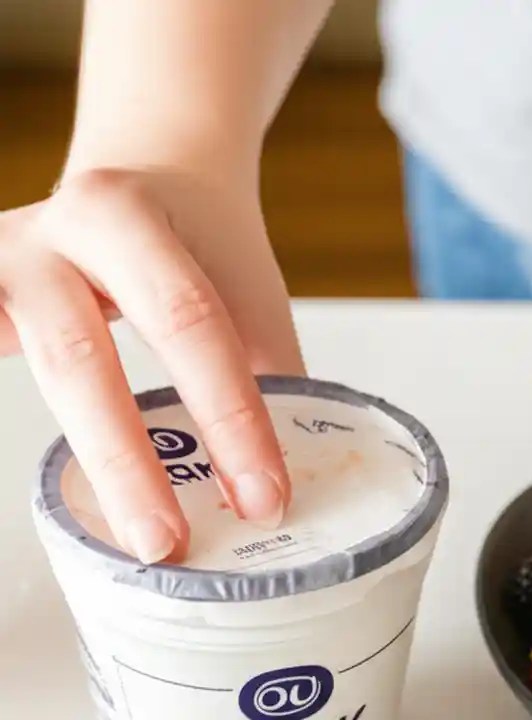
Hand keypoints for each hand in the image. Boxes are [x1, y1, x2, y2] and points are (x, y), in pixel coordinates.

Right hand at [0, 167, 302, 563]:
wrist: (144, 175)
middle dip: (127, 462)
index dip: (230, 415)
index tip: (265, 497)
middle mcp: (46, 236)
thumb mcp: (244, 289)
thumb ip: (267, 374)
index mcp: (126, 215)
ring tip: (114, 537)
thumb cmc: (200, 243)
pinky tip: (28, 484)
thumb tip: (286, 489)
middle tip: (166, 545)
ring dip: (77, 457)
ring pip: (35, 371)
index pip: (189, 323)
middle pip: (82, 359)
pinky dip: (6, 415)